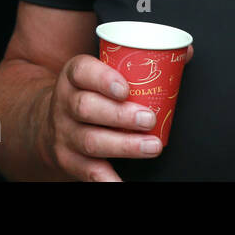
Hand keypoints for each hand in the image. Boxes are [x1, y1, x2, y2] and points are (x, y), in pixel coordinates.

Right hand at [40, 44, 194, 181]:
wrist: (48, 119)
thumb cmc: (91, 90)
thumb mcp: (104, 69)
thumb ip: (143, 60)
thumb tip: (186, 52)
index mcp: (75, 75)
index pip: (83, 71)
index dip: (103, 79)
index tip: (126, 89)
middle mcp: (65, 103)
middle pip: (87, 108)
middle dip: (120, 115)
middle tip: (149, 119)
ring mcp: (64, 133)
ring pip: (90, 140)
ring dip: (124, 145)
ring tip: (152, 146)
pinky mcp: (68, 158)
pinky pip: (87, 171)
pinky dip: (106, 179)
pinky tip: (122, 182)